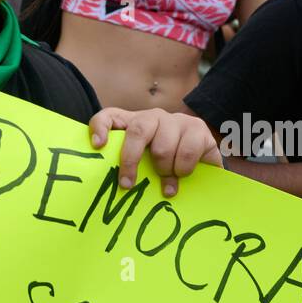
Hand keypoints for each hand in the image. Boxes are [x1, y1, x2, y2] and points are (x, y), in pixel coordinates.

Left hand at [89, 107, 222, 197]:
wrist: (204, 161)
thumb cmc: (166, 165)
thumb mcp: (144, 166)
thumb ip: (130, 167)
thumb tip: (117, 186)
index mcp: (134, 122)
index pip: (110, 116)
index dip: (99, 127)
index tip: (97, 146)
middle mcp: (154, 116)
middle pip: (138, 130)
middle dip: (130, 160)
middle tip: (127, 185)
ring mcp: (177, 120)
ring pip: (162, 147)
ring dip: (163, 170)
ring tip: (166, 183)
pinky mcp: (198, 129)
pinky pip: (187, 151)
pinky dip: (182, 169)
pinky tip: (182, 175)